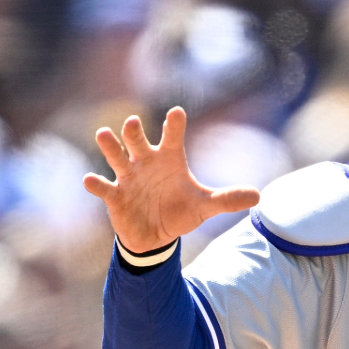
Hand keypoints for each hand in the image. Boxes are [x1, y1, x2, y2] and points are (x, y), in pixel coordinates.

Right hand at [82, 107, 260, 253]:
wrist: (156, 236)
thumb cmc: (179, 211)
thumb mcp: (204, 206)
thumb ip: (227, 199)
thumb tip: (258, 196)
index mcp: (169, 159)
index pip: (172, 136)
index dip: (174, 125)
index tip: (177, 113)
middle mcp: (146, 162)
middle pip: (138, 141)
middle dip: (135, 132)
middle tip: (134, 123)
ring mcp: (128, 177)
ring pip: (116, 157)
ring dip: (110, 147)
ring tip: (104, 135)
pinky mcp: (115, 196)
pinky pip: (104, 187)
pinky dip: (96, 184)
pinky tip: (90, 180)